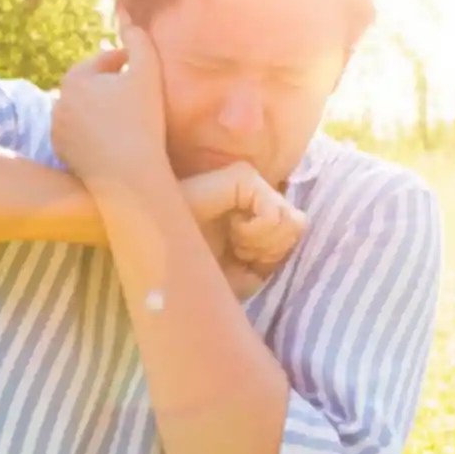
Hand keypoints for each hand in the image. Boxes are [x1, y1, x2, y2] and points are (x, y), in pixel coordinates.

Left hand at [50, 18, 166, 188]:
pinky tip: (112, 136)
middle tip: (136, 93)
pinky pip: (78, 133)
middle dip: (110, 84)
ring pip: (83, 109)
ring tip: (125, 116)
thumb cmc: (141, 121)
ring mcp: (57, 128)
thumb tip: (127, 16)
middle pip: (91, 84)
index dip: (127, 61)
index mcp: (76, 77)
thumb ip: (139, 39)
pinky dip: (91, 131)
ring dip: (99, 107)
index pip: (104, 61)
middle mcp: (59, 100)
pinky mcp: (60, 152)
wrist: (129, 175)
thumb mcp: (148, 72)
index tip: (144, 70)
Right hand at [180, 162, 306, 298]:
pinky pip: (274, 213)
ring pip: (292, 219)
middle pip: (297, 226)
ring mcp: (249, 182)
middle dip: (268, 252)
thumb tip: (295, 223)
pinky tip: (230, 229)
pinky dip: (255, 233)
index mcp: (255, 215)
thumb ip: (273, 255)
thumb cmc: (195, 269)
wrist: (157, 259)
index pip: (294, 233)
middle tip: (235, 252)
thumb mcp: (243, 277)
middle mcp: (254, 194)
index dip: (272, 259)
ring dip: (261, 243)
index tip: (241, 264)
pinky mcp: (241, 175)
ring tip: (231, 241)